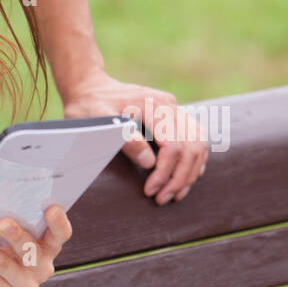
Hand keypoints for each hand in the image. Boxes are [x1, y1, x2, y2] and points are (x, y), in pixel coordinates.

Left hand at [0, 205, 71, 286]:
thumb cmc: (12, 256)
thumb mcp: (19, 242)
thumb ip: (16, 225)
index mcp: (49, 247)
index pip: (61, 234)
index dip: (59, 222)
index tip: (51, 208)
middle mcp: (42, 266)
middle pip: (31, 250)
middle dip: (16, 235)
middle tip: (1, 222)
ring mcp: (26, 284)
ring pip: (7, 266)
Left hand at [62, 71, 207, 204]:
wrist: (90, 88)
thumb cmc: (89, 106)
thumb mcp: (99, 121)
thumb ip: (125, 139)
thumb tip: (150, 162)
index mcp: (152, 104)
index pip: (172, 145)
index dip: (165, 173)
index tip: (150, 190)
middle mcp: (168, 104)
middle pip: (190, 146)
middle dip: (179, 177)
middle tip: (162, 198)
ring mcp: (173, 108)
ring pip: (198, 143)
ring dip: (190, 172)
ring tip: (175, 194)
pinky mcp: (173, 114)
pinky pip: (195, 138)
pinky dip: (194, 160)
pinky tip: (185, 177)